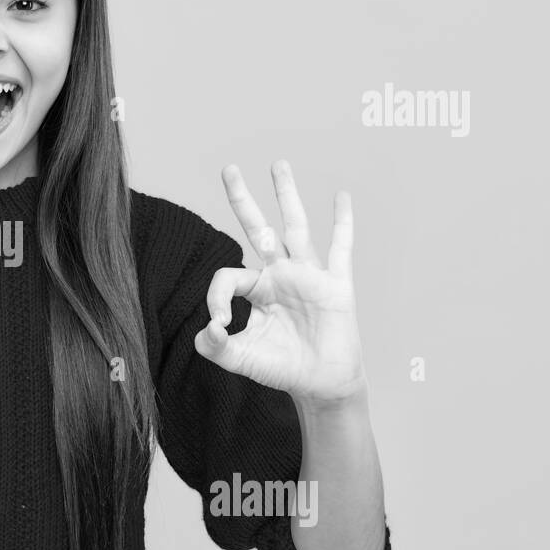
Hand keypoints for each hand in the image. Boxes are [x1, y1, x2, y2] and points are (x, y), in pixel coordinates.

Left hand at [194, 160, 366, 405]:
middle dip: (242, 199)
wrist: (320, 385)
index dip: (216, 298)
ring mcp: (309, 276)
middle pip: (257, 228)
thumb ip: (215, 347)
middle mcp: (280, 275)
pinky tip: (341, 195)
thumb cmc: (281, 369)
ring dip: (286, 195)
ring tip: (278, 164)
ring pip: (295, 227)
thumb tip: (208, 329)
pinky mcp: (336, 285)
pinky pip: (340, 247)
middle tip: (228, 168)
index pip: (228, 277)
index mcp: (256, 290)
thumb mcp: (240, 360)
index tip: (220, 324)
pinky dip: (342, 222)